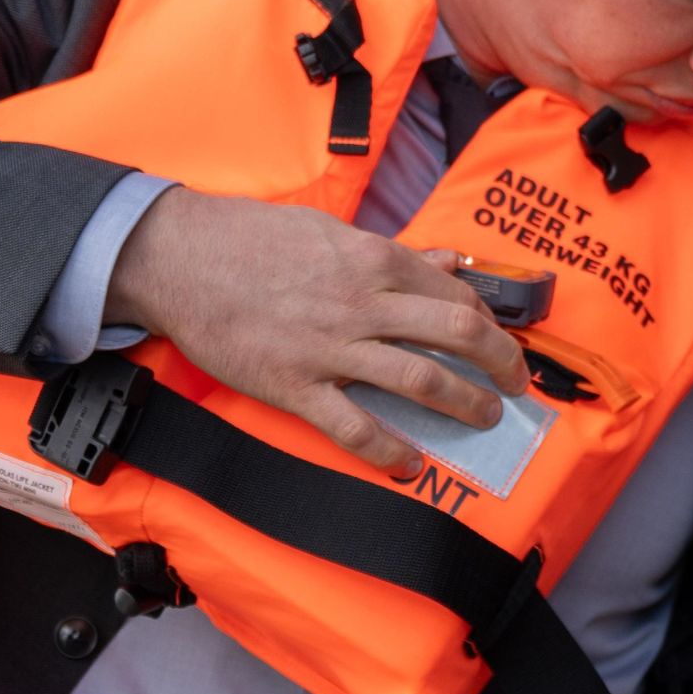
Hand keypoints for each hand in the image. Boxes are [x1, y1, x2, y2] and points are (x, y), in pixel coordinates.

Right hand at [103, 188, 525, 475]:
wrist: (176, 257)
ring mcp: (331, 348)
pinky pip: (355, 427)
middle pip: (459, 334)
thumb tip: (451, 262)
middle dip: (502, 364)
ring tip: (483, 418)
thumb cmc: (250, 239)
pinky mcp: (295, 386)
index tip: (498, 342)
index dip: (489, 323)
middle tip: (516, 384)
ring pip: (422, 381)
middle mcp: (364, 303)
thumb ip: (396, 252)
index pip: (456, 296)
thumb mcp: (331, 230)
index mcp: (376, 261)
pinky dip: (389, 451)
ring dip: (464, 404)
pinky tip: (409, 464)